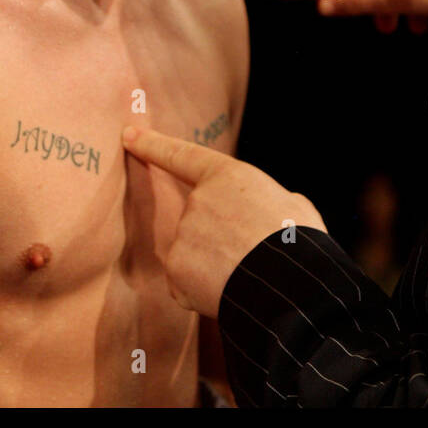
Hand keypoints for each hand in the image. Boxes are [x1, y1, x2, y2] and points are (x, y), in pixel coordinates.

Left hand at [121, 126, 325, 317]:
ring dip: (214, 265)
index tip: (128, 135)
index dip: (153, 145)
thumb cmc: (299, 242)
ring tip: (246, 275)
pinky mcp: (176, 270)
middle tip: (252, 255)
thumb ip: (267, 201)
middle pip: (199, 220)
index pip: (182, 155)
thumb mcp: (294, 206)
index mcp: (227, 177)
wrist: (288, 285)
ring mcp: (183, 236)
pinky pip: (187, 282)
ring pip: (193, 253)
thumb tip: (266, 213)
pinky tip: (228, 292)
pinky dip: (203, 290)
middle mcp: (198, 202)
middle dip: (218, 238)